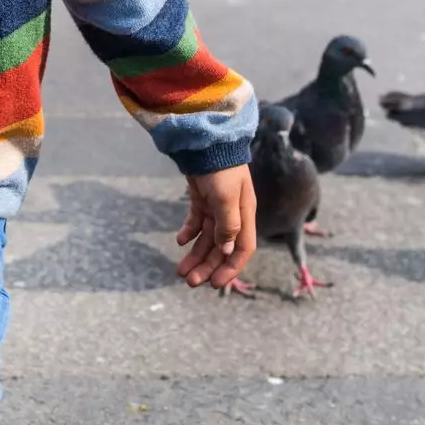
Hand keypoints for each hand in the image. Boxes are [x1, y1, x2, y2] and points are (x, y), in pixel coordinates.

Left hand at [175, 165, 256, 289]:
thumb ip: (228, 225)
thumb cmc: (220, 168)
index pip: (243, 249)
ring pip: (207, 239)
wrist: (205, 140)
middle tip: (190, 282)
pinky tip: (180, 241)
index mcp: (245, 215)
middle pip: (221, 249)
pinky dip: (188, 233)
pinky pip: (196, 222)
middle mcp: (233, 214)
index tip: (215, 284)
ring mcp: (216, 207)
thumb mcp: (226, 197)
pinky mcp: (202, 199)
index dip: (231, 269)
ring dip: (195, 255)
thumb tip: (227, 251)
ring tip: (180, 271)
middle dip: (207, 266)